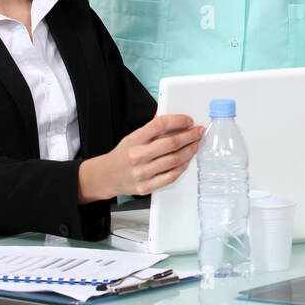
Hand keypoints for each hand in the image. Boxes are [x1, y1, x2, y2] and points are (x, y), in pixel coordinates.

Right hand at [79, 114, 203, 201]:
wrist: (106, 176)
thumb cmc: (122, 155)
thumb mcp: (132, 137)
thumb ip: (151, 128)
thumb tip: (171, 117)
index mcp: (134, 140)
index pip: (159, 124)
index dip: (178, 120)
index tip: (188, 120)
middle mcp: (138, 156)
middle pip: (171, 143)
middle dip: (190, 136)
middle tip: (198, 132)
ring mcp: (142, 173)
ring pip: (174, 160)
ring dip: (190, 151)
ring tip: (196, 144)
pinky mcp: (146, 187)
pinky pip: (170, 176)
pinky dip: (182, 167)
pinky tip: (187, 160)